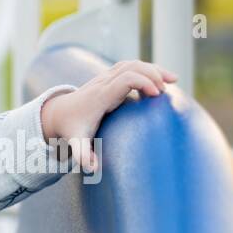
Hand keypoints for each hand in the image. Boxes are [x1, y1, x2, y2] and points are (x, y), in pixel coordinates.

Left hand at [40, 60, 177, 171]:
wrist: (59, 113)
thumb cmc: (71, 128)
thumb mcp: (76, 142)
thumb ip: (82, 155)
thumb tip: (93, 169)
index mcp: (100, 96)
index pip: (125, 79)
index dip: (143, 82)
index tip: (156, 96)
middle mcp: (104, 82)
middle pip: (133, 66)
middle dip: (153, 74)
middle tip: (165, 92)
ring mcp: (106, 77)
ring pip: (133, 63)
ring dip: (154, 69)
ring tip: (173, 81)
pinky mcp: (110, 77)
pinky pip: (131, 66)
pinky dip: (148, 69)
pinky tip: (163, 79)